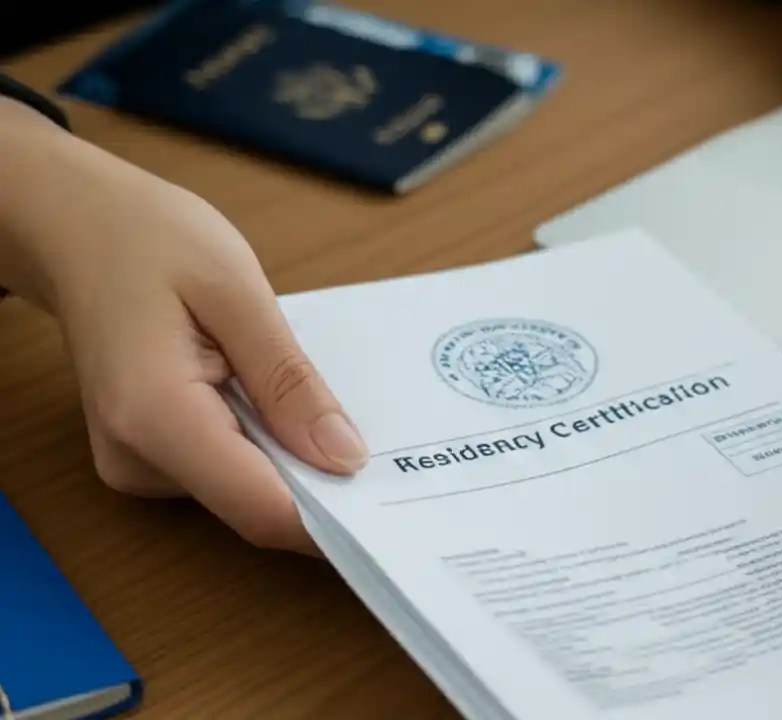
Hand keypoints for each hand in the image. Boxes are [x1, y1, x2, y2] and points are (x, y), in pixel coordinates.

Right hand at [0, 98, 366, 553]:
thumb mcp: (238, 292)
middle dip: (326, 487)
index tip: (396, 507)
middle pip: (257, 506)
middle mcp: (138, 458)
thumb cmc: (150, 241)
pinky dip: (269, 446)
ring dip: (299, 462)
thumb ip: (290, 381)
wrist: (76, 229)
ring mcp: (139, 464)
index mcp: (156, 415)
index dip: (334, 521)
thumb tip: (344, 457)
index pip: (260, 507)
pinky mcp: (149, 456)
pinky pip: (229, 469)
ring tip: (331, 407)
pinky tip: (286, 403)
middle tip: (393, 451)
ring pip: (247, 491)